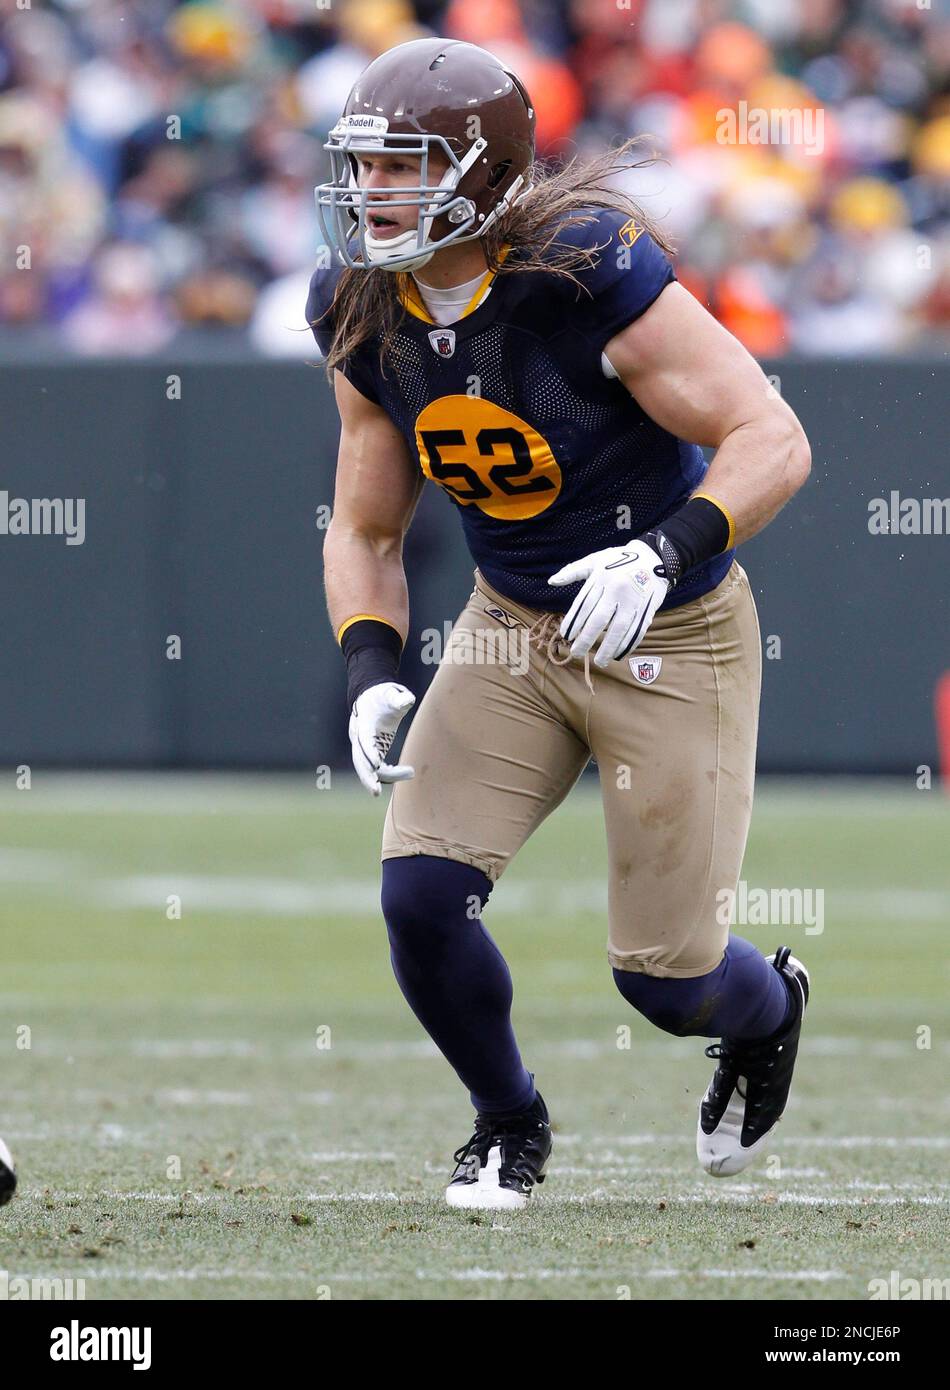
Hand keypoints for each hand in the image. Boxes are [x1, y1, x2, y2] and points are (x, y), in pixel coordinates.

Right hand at [348, 682, 415, 795]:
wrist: (371, 696)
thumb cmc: (383, 696)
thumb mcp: (391, 694)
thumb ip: (399, 698)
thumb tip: (408, 701)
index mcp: (363, 723)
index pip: (363, 740)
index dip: (368, 752)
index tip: (376, 763)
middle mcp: (359, 737)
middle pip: (359, 761)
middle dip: (366, 777)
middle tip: (376, 792)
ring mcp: (363, 747)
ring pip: (368, 768)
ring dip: (385, 778)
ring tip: (410, 772)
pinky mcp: (372, 752)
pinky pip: (377, 768)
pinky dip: (388, 774)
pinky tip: (406, 772)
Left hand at [548, 541, 668, 665]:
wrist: (655, 556)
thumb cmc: (620, 559)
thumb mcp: (595, 560)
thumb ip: (572, 571)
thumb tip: (551, 581)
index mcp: (601, 579)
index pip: (583, 605)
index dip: (574, 622)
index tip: (566, 636)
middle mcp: (616, 591)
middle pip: (599, 619)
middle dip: (586, 639)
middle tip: (576, 653)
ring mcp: (633, 601)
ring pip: (619, 629)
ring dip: (608, 647)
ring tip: (600, 662)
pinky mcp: (647, 609)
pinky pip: (637, 630)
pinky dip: (628, 644)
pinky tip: (619, 654)